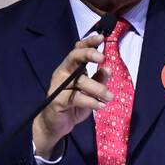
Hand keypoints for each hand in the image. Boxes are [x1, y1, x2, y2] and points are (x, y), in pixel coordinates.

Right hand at [32, 33, 113, 157]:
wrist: (54, 126)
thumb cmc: (73, 106)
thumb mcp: (90, 92)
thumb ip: (98, 80)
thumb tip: (108, 68)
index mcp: (70, 68)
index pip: (77, 50)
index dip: (88, 43)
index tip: (101, 38)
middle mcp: (63, 73)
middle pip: (74, 57)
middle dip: (88, 54)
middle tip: (102, 58)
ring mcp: (58, 87)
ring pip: (80, 81)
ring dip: (98, 88)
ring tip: (109, 97)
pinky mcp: (57, 101)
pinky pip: (77, 98)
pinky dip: (91, 101)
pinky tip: (100, 106)